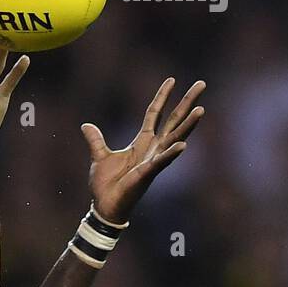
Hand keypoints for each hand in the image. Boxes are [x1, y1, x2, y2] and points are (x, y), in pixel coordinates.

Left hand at [81, 78, 205, 223]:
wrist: (105, 206)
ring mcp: (153, 160)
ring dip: (188, 125)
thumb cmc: (106, 185)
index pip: (154, 113)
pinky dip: (172, 154)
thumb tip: (86, 125)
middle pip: (173, 121)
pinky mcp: (147, 173)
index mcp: (142, 142)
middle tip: (201, 84)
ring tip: (201, 110)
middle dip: (187, 103)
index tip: (172, 79)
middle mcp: (152, 149)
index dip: (162, 97)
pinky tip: (184, 145)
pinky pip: (162, 162)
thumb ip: (96, 140)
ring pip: (175, 139)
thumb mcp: (100, 156)